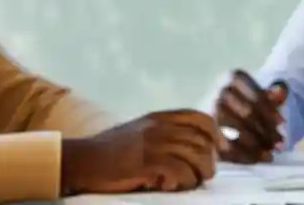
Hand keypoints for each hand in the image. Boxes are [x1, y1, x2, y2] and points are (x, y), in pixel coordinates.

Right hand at [59, 110, 219, 194]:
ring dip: (196, 176)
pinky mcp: (143, 163)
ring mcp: (151, 144)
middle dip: (209, 162)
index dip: (217, 133)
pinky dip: (179, 183)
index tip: (222, 149)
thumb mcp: (140, 132)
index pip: (200, 118)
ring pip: (194, 158)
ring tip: (186, 184)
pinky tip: (167, 186)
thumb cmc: (111, 151)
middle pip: (201, 141)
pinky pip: (177, 172)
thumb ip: (165, 134)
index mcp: (159, 118)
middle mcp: (158, 127)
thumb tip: (199, 148)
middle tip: (204, 176)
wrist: (81, 159)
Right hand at [215, 69, 287, 162]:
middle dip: (266, 131)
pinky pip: (226, 148)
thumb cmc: (244, 101)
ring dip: (257, 145)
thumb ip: (272, 94)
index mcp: (233, 77)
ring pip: (237, 131)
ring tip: (270, 154)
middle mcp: (218, 92)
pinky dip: (244, 155)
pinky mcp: (206, 135)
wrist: (216, 110)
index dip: (270, 111)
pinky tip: (257, 159)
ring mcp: (209, 113)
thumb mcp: (259, 93)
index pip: (256, 96)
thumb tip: (281, 91)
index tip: (282, 122)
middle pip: (248, 114)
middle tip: (280, 143)